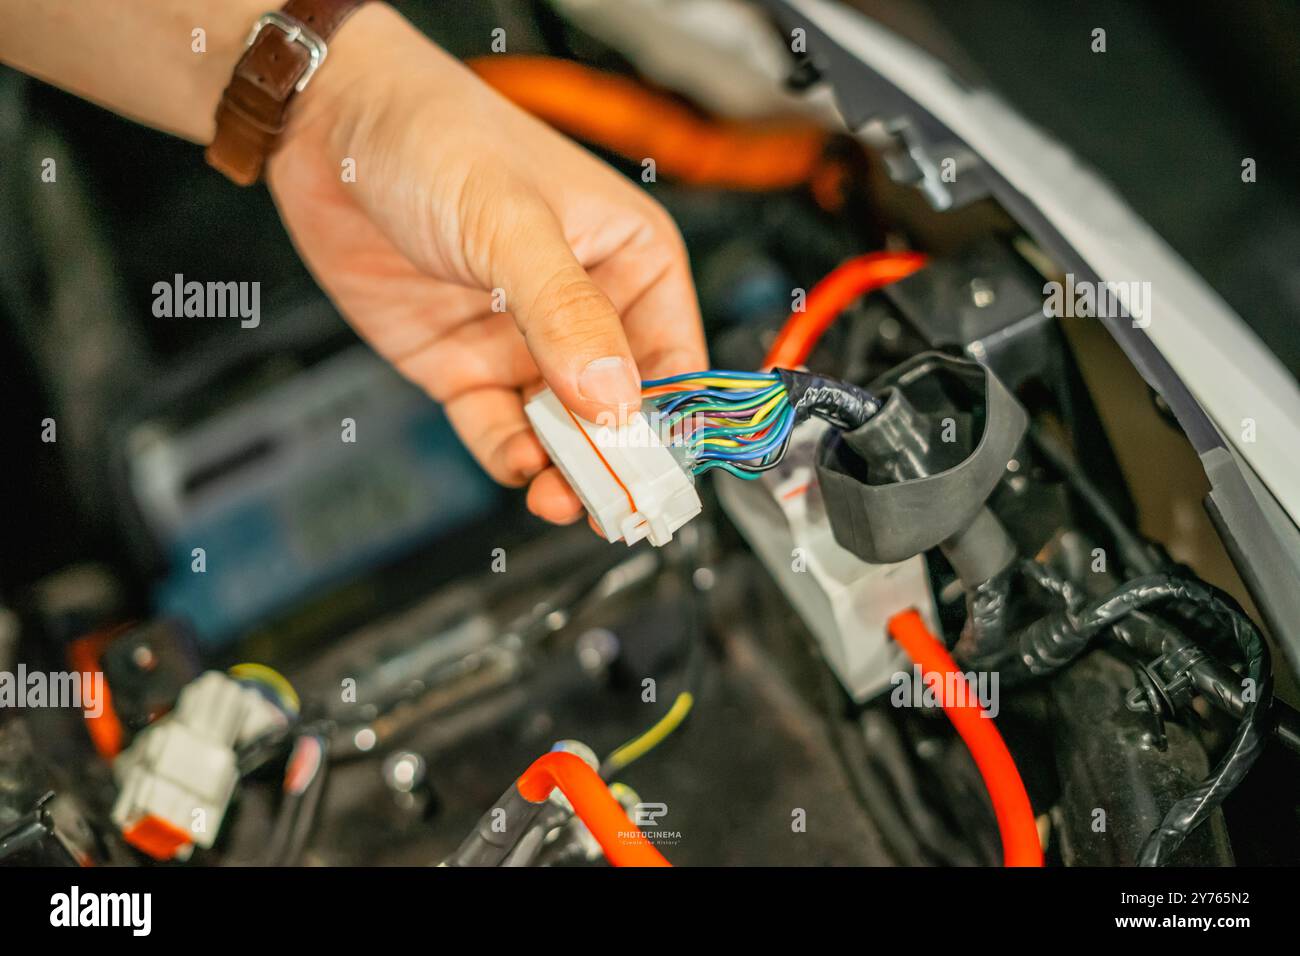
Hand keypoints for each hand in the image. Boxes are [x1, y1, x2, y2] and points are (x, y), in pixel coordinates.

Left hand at [266, 4, 706, 524]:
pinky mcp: (466, 366)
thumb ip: (565, 313)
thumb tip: (613, 397)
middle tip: (612, 505)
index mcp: (630, 260)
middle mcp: (585, 308)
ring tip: (561, 496)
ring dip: (566, 471)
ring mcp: (524, 343)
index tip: (661, 471)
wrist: (325, 126)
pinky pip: (498, 430)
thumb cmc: (436, 134)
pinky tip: (516, 463)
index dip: (674, 422)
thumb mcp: (511, 222)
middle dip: (619, 461)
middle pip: (622, 410)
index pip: (676, 360)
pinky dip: (510, 456)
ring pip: (563, 432)